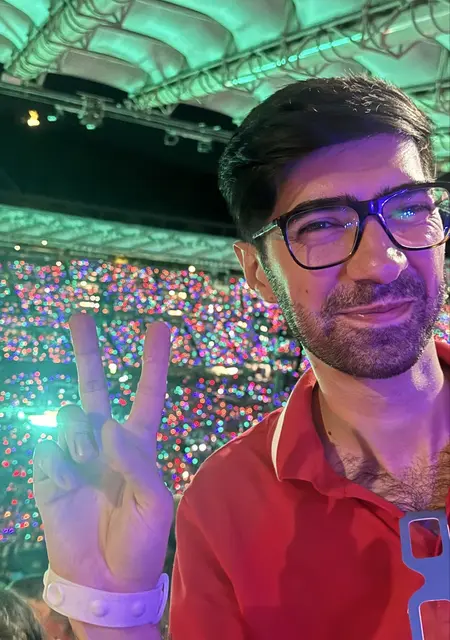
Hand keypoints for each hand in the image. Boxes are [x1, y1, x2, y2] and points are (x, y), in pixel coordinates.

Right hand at [33, 314, 173, 592]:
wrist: (106, 579)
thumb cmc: (140, 540)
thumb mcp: (155, 500)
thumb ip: (137, 460)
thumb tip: (108, 426)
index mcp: (137, 443)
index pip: (146, 394)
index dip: (153, 361)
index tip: (157, 326)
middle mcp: (104, 440)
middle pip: (94, 384)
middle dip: (88, 350)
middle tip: (79, 316)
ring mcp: (75, 453)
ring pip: (69, 413)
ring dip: (79, 432)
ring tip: (88, 461)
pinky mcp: (49, 471)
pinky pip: (47, 447)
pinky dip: (58, 463)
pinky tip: (68, 485)